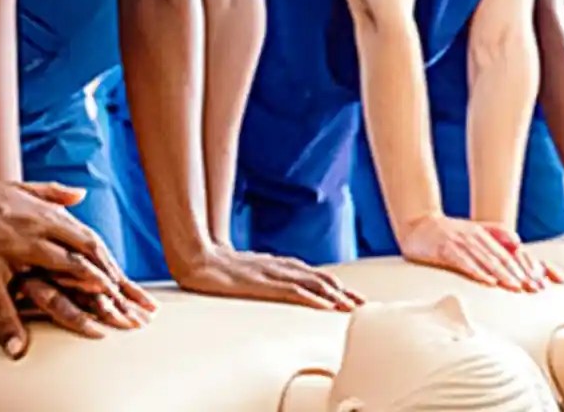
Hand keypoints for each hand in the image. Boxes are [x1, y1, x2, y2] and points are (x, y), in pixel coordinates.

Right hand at [0, 179, 153, 357]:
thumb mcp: (23, 188)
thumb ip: (55, 193)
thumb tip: (82, 195)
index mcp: (47, 215)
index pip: (88, 240)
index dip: (108, 262)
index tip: (123, 283)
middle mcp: (36, 231)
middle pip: (80, 258)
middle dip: (105, 283)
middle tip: (121, 308)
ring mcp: (12, 248)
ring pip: (52, 275)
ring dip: (76, 298)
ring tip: (94, 324)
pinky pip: (1, 300)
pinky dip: (11, 324)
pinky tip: (19, 347)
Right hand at [172, 246, 363, 310]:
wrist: (199, 257)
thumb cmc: (223, 267)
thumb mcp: (252, 272)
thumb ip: (270, 277)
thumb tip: (285, 287)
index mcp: (281, 265)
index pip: (317, 276)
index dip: (338, 287)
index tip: (355, 299)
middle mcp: (282, 267)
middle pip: (322, 279)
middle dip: (344, 292)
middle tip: (364, 304)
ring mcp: (273, 274)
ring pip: (312, 284)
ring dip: (335, 296)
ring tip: (352, 307)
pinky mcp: (262, 283)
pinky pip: (293, 291)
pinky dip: (313, 299)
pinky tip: (326, 307)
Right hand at [399, 215, 558, 291]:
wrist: (417, 225)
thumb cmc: (445, 233)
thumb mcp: (472, 230)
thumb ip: (494, 234)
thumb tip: (518, 243)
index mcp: (483, 234)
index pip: (508, 254)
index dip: (524, 268)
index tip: (537, 283)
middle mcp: (475, 237)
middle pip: (501, 258)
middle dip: (519, 274)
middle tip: (533, 289)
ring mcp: (461, 242)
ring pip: (486, 261)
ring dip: (503, 275)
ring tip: (517, 288)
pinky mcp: (446, 248)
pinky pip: (464, 262)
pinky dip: (478, 272)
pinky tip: (488, 282)